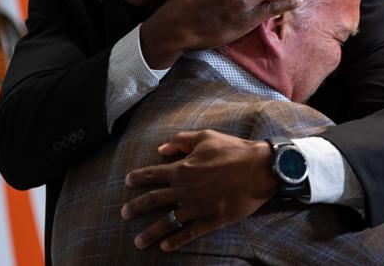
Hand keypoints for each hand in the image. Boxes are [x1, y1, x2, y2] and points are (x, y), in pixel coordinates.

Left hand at [121, 130, 277, 251]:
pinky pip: (189, 233)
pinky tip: (166, 247)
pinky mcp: (212, 219)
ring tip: (138, 242)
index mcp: (182, 168)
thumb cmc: (233, 150)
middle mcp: (185, 189)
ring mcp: (197, 206)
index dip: (137, 177)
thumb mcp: (206, 137)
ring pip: (167, 222)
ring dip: (150, 233)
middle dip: (135, 208)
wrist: (259, 168)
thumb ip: (181, 141)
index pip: (152, 174)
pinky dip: (176, 241)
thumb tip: (161, 149)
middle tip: (124, 214)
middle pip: (152, 201)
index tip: (128, 181)